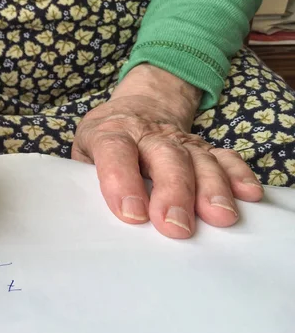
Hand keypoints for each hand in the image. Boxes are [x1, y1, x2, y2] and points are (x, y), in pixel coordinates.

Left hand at [72, 64, 263, 238]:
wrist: (138, 106)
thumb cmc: (105, 138)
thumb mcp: (84, 150)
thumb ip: (86, 177)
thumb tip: (91, 216)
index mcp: (112, 132)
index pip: (115, 152)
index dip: (122, 181)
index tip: (131, 214)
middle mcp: (148, 134)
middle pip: (165, 157)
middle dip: (173, 191)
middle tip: (175, 226)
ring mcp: (179, 140)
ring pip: (199, 159)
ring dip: (211, 187)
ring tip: (219, 216)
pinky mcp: (203, 147)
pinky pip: (225, 158)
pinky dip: (238, 175)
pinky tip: (248, 194)